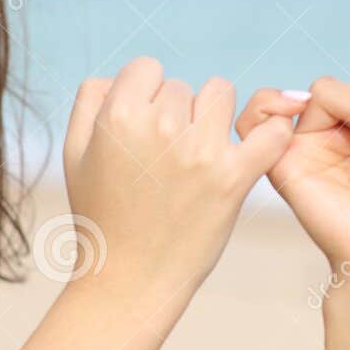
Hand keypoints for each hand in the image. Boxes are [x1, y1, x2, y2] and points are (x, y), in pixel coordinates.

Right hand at [59, 57, 293, 316]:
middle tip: (166, 158)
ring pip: (221, 95)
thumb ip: (91, 100)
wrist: (129, 281)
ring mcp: (200, 152)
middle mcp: (161, 127)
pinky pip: (270, 132)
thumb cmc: (102, 216)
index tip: (145, 127)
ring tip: (198, 156)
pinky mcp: (233, 178)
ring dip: (213, 119)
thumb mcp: (75, 153)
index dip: (146, 94)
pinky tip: (264, 141)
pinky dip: (274, 132)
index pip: (148, 68)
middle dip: (177, 114)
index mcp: (119, 117)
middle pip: (184, 87)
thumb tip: (124, 76)